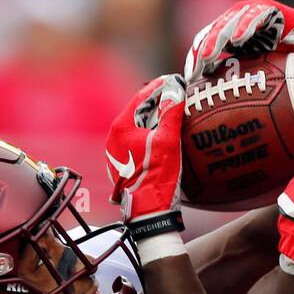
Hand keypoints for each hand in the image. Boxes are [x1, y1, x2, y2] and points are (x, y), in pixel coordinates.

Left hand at [105, 74, 186, 240]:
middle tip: (179, 94)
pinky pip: (139, 141)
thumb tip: (176, 87)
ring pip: (139, 126)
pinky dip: (153, 134)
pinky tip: (168, 137)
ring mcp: (117, 151)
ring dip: (157, 118)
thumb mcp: (169, 142)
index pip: (142, 96)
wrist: (148, 212)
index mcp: (121, 127)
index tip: (178, 80)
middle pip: (140, 110)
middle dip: (159, 101)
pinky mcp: (123, 163)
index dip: (161, 86)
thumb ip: (171, 111)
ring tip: (176, 113)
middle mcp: (114, 137)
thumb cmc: (157, 177)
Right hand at [184, 0, 293, 80]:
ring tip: (195, 69)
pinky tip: (191, 75)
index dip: (245, 24)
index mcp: (266, 10)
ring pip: (211, 33)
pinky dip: (196, 58)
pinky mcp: (217, 36)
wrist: (281, 41)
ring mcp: (228, 24)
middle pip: (227, 22)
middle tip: (209, 56)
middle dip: (217, 38)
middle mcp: (243, 13)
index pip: (254, 13)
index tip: (238, 39)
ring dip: (202, 50)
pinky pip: (203, 45)